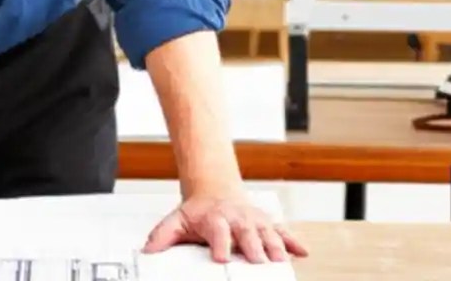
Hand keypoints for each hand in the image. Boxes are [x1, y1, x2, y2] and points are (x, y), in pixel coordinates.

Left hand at [142, 193, 307, 263]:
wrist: (215, 189)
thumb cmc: (199, 211)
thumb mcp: (177, 220)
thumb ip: (162, 235)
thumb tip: (148, 250)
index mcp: (215, 219)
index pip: (218, 232)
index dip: (220, 244)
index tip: (221, 258)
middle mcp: (238, 218)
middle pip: (247, 232)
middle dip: (253, 246)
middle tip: (258, 261)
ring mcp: (255, 221)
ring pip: (269, 232)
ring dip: (276, 246)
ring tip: (281, 260)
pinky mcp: (268, 224)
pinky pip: (283, 232)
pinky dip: (294, 242)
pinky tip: (302, 253)